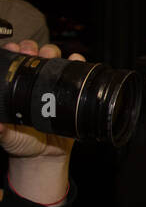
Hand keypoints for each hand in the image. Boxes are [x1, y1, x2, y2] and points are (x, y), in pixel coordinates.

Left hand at [1, 40, 78, 202]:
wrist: (45, 158)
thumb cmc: (21, 144)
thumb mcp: (7, 137)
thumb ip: (1, 132)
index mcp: (15, 89)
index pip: (14, 64)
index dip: (14, 52)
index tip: (14, 49)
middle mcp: (33, 85)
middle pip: (34, 58)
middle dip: (34, 48)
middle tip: (32, 51)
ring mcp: (53, 88)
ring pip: (54, 62)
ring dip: (53, 52)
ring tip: (51, 54)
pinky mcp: (71, 95)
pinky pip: (76, 78)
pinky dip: (78, 64)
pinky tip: (77, 59)